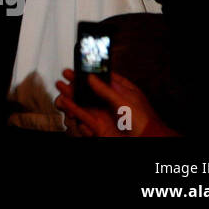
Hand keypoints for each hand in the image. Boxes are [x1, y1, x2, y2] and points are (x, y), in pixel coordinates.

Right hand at [55, 69, 177, 135]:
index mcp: (121, 91)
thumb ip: (106, 89)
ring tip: (61, 89)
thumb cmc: (144, 121)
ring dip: (71, 96)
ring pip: (83, 103)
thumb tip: (91, 77)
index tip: (77, 67)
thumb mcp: (125, 100)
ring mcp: (104, 114)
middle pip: (89, 90)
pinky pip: (83, 116)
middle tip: (65, 75)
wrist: (147, 141)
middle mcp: (110, 102)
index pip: (102, 78)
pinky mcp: (99, 126)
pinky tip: (66, 102)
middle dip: (76, 83)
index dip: (89, 72)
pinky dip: (73, 109)